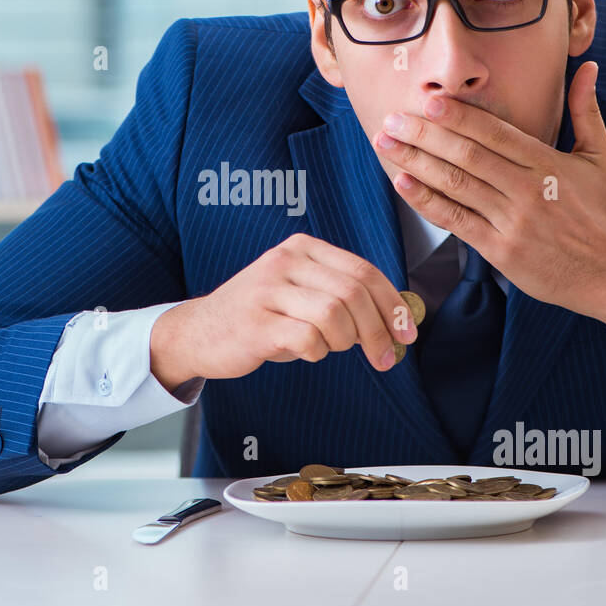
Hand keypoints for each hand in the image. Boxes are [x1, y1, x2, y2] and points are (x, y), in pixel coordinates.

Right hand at [150, 232, 417, 389]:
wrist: (199, 331)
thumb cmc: (260, 315)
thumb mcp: (299, 291)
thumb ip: (341, 293)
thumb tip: (396, 316)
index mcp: (302, 248)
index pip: (363, 271)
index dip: (392, 304)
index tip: (407, 332)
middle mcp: (284, 262)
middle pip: (354, 293)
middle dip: (378, 330)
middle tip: (386, 357)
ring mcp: (268, 291)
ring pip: (334, 315)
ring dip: (346, 341)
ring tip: (334, 349)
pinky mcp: (256, 324)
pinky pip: (308, 339)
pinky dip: (317, 352)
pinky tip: (306, 353)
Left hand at [373, 61, 605, 341]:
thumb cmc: (600, 210)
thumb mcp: (599, 156)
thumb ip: (586, 111)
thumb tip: (588, 67)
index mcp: (547, 162)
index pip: (495, 133)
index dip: (460, 116)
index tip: (429, 101)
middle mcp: (526, 189)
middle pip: (467, 155)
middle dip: (424, 135)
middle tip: (391, 120)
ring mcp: (510, 220)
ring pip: (456, 185)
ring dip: (415, 162)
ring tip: (385, 145)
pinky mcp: (498, 248)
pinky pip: (455, 220)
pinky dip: (426, 201)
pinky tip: (402, 183)